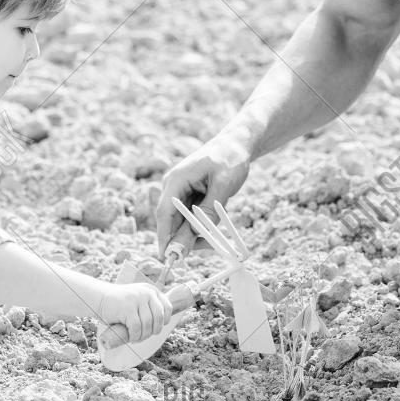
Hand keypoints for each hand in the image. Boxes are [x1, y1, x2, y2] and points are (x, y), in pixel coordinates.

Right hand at [96, 282, 173, 343]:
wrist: (99, 297)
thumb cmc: (119, 304)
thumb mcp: (138, 300)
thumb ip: (149, 306)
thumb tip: (163, 324)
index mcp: (151, 290)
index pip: (167, 307)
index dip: (165, 321)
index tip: (156, 328)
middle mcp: (146, 293)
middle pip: (159, 317)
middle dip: (154, 331)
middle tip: (145, 336)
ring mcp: (137, 299)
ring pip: (148, 323)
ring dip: (143, 336)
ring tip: (136, 339)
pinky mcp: (127, 307)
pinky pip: (136, 327)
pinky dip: (135, 336)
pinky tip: (131, 338)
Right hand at [156, 133, 251, 256]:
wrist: (235, 144)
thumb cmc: (229, 158)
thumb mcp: (224, 184)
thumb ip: (210, 209)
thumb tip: (195, 232)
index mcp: (176, 179)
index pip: (164, 212)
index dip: (164, 236)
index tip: (166, 255)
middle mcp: (173, 187)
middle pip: (171, 220)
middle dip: (181, 239)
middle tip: (197, 254)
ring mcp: (180, 192)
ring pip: (181, 222)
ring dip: (193, 234)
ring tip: (214, 242)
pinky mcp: (189, 197)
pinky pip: (190, 218)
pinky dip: (199, 227)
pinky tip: (213, 231)